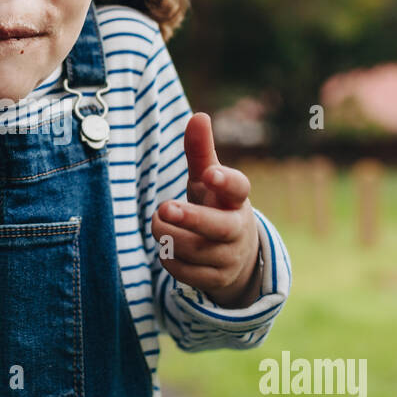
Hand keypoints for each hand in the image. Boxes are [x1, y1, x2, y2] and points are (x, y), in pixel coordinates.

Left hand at [150, 112, 260, 307]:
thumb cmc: (214, 205)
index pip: (238, 188)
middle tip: (164, 207)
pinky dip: (169, 259)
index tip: (210, 174)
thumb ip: (201, 151)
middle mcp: (236, 228)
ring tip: (158, 222)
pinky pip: (186, 273)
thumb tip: (198, 116)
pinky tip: (165, 248)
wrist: (233, 253)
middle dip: (190, 218)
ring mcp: (228, 256)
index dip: (225, 181)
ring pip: (194, 250)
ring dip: (167, 235)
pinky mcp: (215, 280)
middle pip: (218, 227)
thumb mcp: (207, 179)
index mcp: (236, 199)